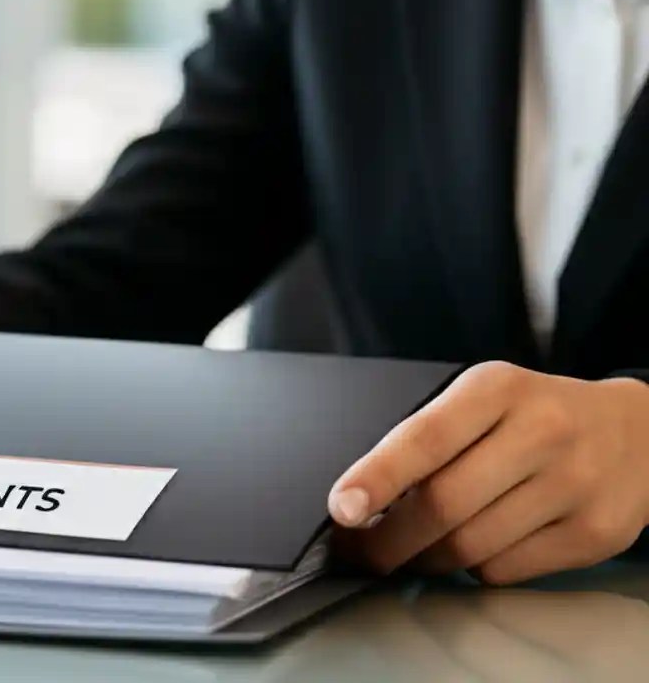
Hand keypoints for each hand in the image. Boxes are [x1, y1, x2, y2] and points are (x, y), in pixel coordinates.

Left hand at [328, 361, 648, 583]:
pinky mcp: (595, 533)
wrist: (637, 433)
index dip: (377, 478)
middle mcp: (542, 432)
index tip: (342, 508)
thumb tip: (359, 503)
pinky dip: (473, 569)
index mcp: (497, 389)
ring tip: (413, 550)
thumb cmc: (533, 416)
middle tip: (359, 552)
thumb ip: (427, 440)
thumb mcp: (482, 400)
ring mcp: (574, 485)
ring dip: (425, 558)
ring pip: (470, 546)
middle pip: (443, 505)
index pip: (425, 438)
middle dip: (386, 539)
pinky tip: (474, 548)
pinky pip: (505, 570)